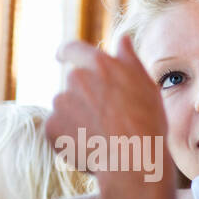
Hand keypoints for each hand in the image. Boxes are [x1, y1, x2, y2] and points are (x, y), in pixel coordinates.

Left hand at [47, 34, 168, 188]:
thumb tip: (122, 38)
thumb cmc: (146, 122)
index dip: (66, 52)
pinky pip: (57, 130)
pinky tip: (88, 147)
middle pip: (73, 84)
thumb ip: (128, 59)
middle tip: (106, 119)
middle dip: (84, 97)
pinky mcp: (51, 126)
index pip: (73, 49)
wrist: (132, 159)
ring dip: (76, 118)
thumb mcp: (145, 84)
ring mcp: (61, 102)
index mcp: (99, 64)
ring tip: (100, 136)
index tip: (60, 56)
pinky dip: (67, 138)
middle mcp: (76, 78)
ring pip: (65, 108)